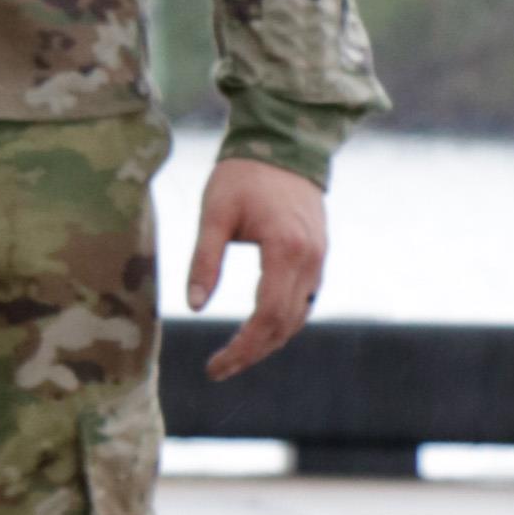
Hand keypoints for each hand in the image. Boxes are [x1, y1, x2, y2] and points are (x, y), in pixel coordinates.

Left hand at [191, 155, 328, 375]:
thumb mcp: (213, 214)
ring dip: (269, 341)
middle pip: (284, 324)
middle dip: (253, 352)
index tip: (215, 366)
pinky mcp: (318, 255)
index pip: (266, 317)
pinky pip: (304, 300)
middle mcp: (310, 260)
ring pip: (298, 316)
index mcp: (285, 250)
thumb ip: (204, 260)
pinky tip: (258, 330)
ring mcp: (319, 259)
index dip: (242, 347)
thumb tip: (195, 307)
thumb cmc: (242, 176)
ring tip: (234, 356)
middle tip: (218, 369)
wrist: (283, 145)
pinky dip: (282, 321)